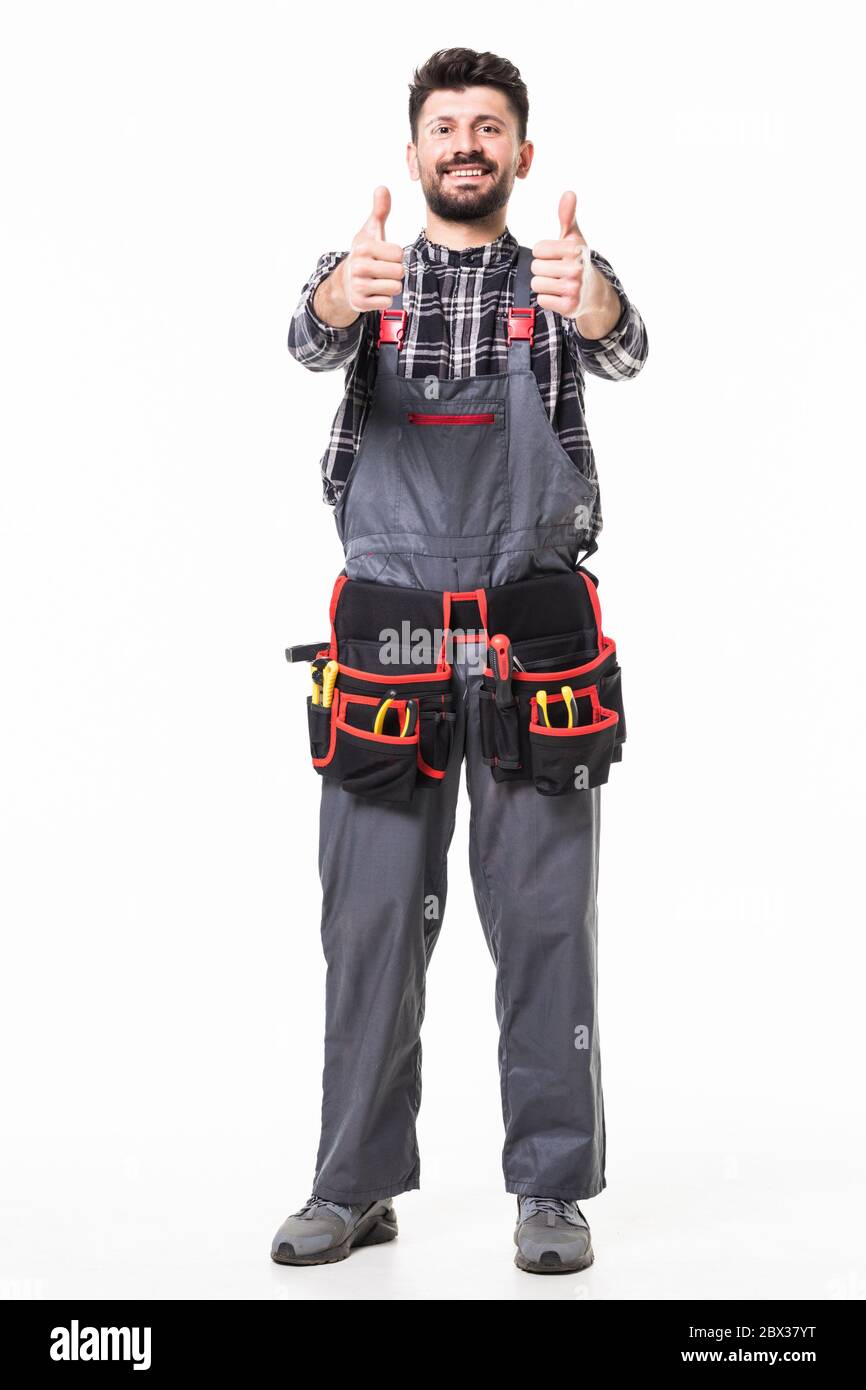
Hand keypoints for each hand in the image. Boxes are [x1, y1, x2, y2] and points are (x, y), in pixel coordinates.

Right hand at [342, 186, 404, 312]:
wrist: (344, 281)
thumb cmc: (364, 254)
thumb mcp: (370, 231)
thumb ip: (380, 211)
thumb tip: (382, 188)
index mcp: (363, 247)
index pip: (399, 254)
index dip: (395, 256)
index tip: (384, 256)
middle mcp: (358, 266)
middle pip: (399, 272)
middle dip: (394, 272)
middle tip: (381, 270)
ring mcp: (358, 286)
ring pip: (395, 288)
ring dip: (391, 286)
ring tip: (378, 281)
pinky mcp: (359, 303)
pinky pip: (387, 302)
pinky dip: (384, 299)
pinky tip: (373, 292)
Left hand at [531, 192, 619, 335]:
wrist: (594, 292)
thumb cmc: (578, 261)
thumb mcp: (574, 238)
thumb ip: (568, 217)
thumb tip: (569, 193)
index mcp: (575, 250)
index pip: (538, 249)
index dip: (543, 254)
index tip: (555, 257)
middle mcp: (576, 269)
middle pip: (535, 267)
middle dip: (542, 270)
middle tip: (556, 272)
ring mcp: (574, 289)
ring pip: (537, 284)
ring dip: (543, 285)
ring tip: (557, 283)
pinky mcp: (569, 306)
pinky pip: (541, 299)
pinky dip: (547, 299)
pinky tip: (559, 296)